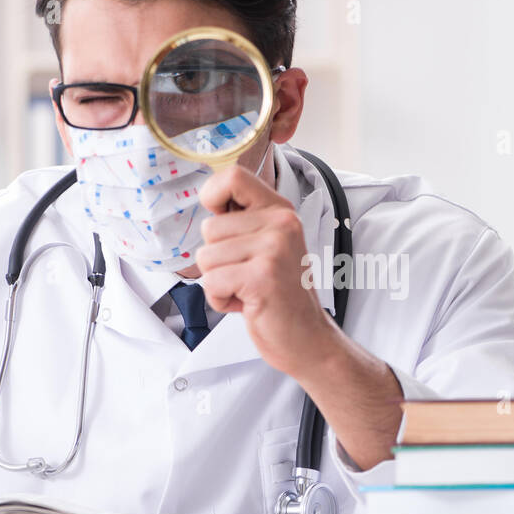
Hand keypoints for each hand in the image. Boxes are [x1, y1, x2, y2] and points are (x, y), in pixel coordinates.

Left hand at [195, 163, 340, 378]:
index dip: (213, 196)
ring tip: (248, 289)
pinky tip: (247, 303)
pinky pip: (212, 282)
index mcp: (280, 211)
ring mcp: (274, 249)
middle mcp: (281, 224)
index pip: (232, 176)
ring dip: (219, 282)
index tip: (222, 222)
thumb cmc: (281, 294)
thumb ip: (243, 220)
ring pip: (206, 257)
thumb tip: (207, 193)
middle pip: (209, 228)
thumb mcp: (268, 245)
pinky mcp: (263, 276)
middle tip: (247, 275)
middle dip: (217, 260)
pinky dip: (221, 300)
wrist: (307, 338)